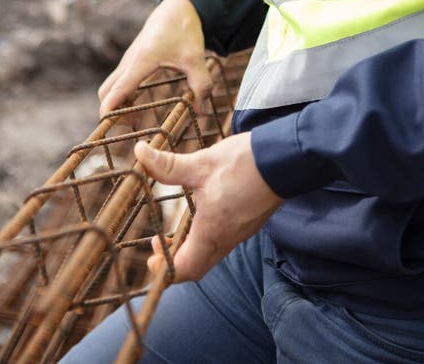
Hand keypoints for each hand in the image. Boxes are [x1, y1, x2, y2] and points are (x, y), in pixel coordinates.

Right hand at [98, 0, 210, 116]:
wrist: (177, 8)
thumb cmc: (183, 30)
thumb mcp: (196, 58)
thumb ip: (200, 84)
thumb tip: (201, 111)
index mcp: (142, 61)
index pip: (118, 89)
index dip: (110, 109)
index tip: (107, 126)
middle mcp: (130, 61)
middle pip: (107, 91)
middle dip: (111, 111)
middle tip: (130, 127)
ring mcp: (129, 60)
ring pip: (112, 86)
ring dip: (118, 103)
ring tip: (135, 120)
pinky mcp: (132, 60)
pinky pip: (119, 81)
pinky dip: (122, 95)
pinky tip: (137, 103)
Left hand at [135, 133, 282, 281]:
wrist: (284, 158)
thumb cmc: (244, 164)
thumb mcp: (201, 163)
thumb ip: (168, 165)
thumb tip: (139, 152)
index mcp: (211, 232)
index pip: (184, 270)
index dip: (164, 270)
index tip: (152, 253)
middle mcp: (226, 239)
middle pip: (197, 267)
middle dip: (174, 262)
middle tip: (160, 243)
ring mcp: (240, 231)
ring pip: (210, 254)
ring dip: (190, 248)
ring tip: (177, 228)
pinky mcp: (249, 221)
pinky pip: (223, 240)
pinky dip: (206, 236)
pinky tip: (202, 213)